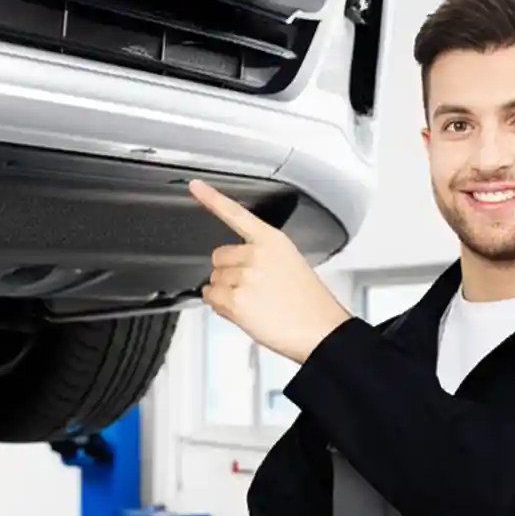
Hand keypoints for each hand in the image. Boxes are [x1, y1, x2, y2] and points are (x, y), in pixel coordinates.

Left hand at [189, 179, 352, 363]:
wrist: (319, 330)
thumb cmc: (308, 302)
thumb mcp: (290, 263)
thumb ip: (262, 256)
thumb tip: (235, 265)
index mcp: (271, 240)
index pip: (235, 213)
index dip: (211, 198)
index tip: (195, 185)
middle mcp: (256, 255)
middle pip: (218, 257)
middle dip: (228, 272)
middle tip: (253, 288)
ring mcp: (244, 277)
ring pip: (214, 280)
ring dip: (227, 292)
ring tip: (255, 302)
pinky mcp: (235, 300)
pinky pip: (211, 298)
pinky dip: (220, 306)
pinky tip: (244, 311)